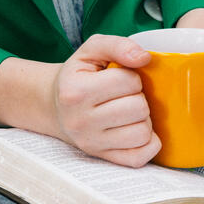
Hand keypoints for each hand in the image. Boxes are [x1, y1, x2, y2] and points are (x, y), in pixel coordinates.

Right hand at [53, 34, 161, 167]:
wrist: (55, 106)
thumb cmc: (78, 76)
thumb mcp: (91, 50)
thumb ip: (118, 45)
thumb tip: (144, 58)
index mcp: (76, 91)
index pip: (128, 81)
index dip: (131, 76)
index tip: (119, 78)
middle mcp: (80, 121)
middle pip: (138, 108)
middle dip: (138, 97)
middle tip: (124, 96)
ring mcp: (91, 143)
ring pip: (142, 133)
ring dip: (143, 119)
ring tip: (128, 112)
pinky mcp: (102, 157)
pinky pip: (140, 157)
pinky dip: (147, 144)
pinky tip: (135, 129)